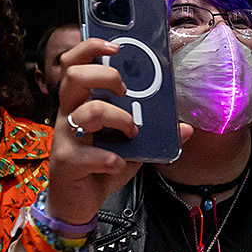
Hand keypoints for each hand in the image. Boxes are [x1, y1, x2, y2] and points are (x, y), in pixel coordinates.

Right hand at [46, 38, 192, 225]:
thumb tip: (186, 127)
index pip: (73, 63)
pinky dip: (113, 160)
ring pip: (89, 112)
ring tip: (132, 132)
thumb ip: (154, 134)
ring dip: (120, 119)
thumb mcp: (130, 147)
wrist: (77, 205)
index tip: (115, 46)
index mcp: (79, 103)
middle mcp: (67, 114)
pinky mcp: (66, 162)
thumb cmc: (99, 167)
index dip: (90, 48)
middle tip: (124, 91)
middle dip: (106, 76)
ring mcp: (65, 137)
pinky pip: (93, 154)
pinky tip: (118, 165)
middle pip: (74, 76)